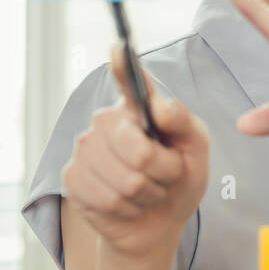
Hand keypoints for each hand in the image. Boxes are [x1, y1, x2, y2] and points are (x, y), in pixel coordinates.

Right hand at [60, 43, 210, 266]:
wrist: (159, 221)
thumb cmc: (180, 178)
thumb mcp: (196, 149)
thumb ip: (183, 122)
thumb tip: (158, 106)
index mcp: (138, 107)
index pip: (129, 82)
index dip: (123, 66)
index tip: (120, 48)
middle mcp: (107, 121)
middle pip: (139, 150)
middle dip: (163, 172)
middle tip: (166, 175)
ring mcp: (85, 149)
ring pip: (126, 179)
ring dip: (148, 193)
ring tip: (149, 191)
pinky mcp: (73, 178)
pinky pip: (107, 198)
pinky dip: (129, 208)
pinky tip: (130, 205)